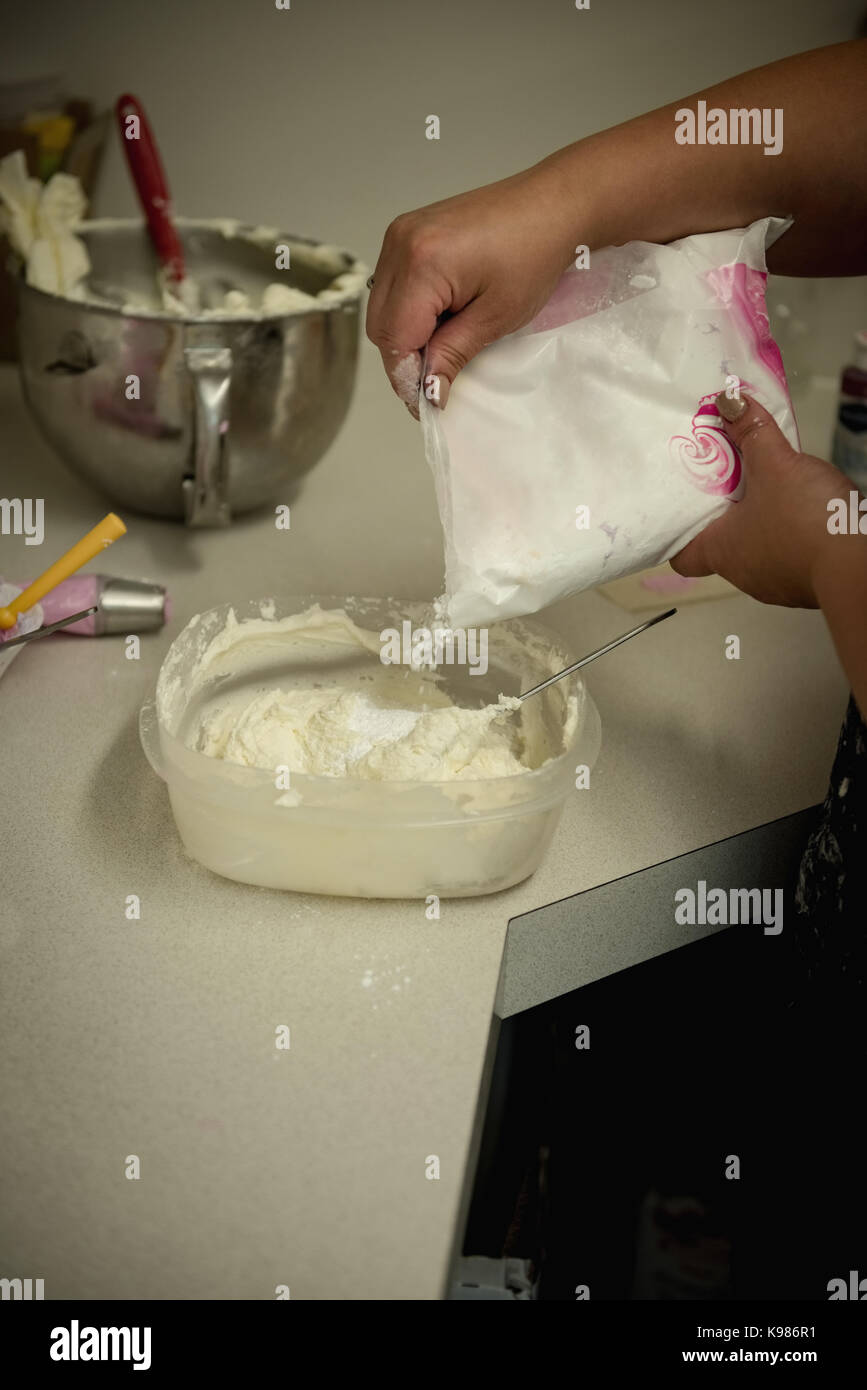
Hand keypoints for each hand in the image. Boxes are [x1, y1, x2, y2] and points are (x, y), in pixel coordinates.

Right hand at [365, 161, 576, 416]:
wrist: (552, 205)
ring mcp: (400, 234)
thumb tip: (429, 390)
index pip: (393, 339)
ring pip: (382, 308)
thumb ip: (452, 355)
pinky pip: (392, 285)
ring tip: (445, 344)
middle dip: (404, 359)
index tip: (428, 401)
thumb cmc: (534, 252)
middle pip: (380, 326)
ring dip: (406, 335)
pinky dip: (409, 310)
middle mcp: (401, 243)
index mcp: (421, 263)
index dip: (407, 377)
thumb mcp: (495, 317)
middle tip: (438, 378)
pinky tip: (441, 317)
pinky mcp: (407, 233)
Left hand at [671, 394, 855, 607]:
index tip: (684, 507)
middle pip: (721, 546)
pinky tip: (805, 512)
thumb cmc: (805, 520)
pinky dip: (792, 535)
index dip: (677, 533)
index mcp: (721, 552)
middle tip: (732, 483)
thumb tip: (728, 402)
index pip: (680, 556)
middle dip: (726, 515)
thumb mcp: (776, 465)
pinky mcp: (805, 584)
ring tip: (772, 491)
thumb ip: (752, 432)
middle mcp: (742, 575)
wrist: (859, 567)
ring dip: (762, 524)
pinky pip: (789, 556)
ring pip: (757, 551)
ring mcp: (775, 584)